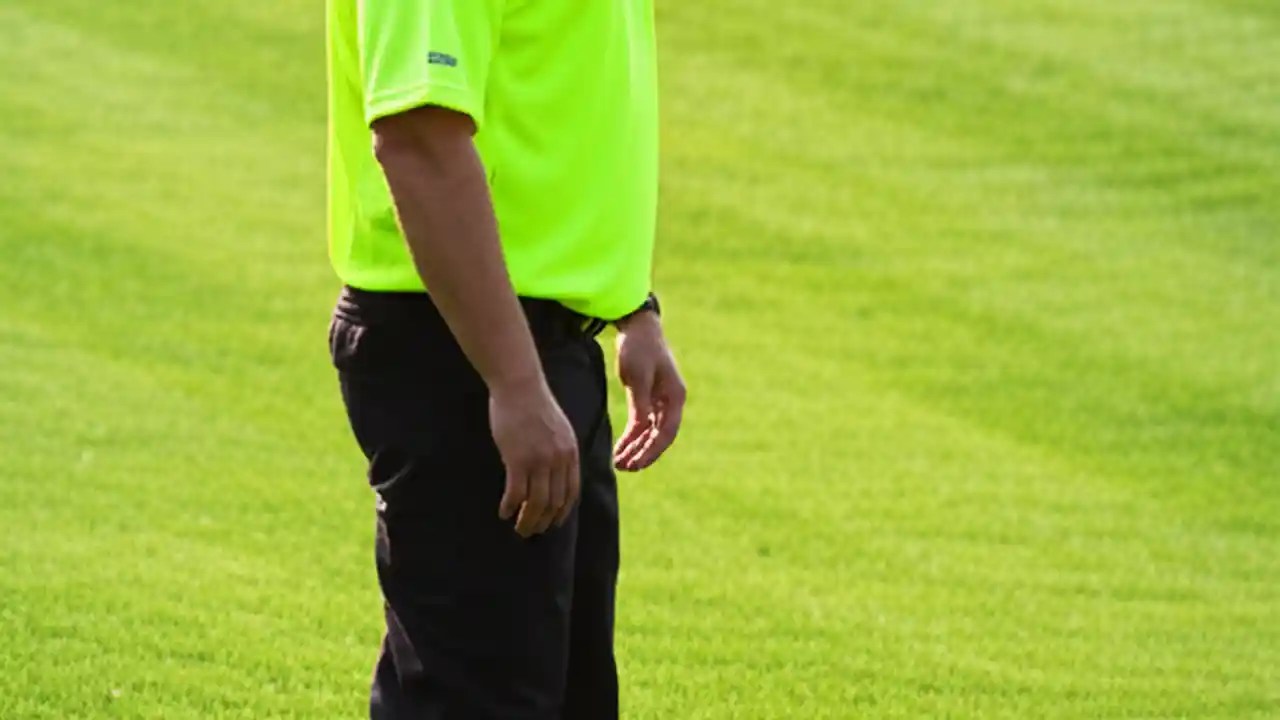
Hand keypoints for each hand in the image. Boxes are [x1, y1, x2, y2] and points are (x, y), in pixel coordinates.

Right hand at [491, 380, 580, 537]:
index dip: (562, 512)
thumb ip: (560, 451)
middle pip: (554, 502)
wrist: (519, 386)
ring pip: (536, 503)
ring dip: (527, 521)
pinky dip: (510, 507)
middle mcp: (558, 460)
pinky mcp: (518, 460)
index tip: (553, 523)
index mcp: (570, 453)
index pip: (571, 492)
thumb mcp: (558, 429)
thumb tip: (554, 473)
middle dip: (543, 522)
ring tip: (519, 529)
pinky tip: (503, 512)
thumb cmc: (534, 405)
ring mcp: (539, 461)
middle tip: (532, 532)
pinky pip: (516, 493)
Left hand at [613, 312, 686, 470]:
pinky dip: (633, 436)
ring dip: (636, 448)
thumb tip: (641, 430)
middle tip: (625, 468)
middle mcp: (672, 402)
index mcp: (675, 397)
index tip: (636, 464)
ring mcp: (661, 401)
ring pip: (650, 432)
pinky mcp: (649, 398)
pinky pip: (642, 423)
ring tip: (620, 464)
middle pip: (660, 436)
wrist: (637, 327)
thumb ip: (640, 404)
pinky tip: (621, 448)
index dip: (652, 451)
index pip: (666, 433)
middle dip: (643, 454)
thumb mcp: (638, 377)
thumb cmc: (639, 348)